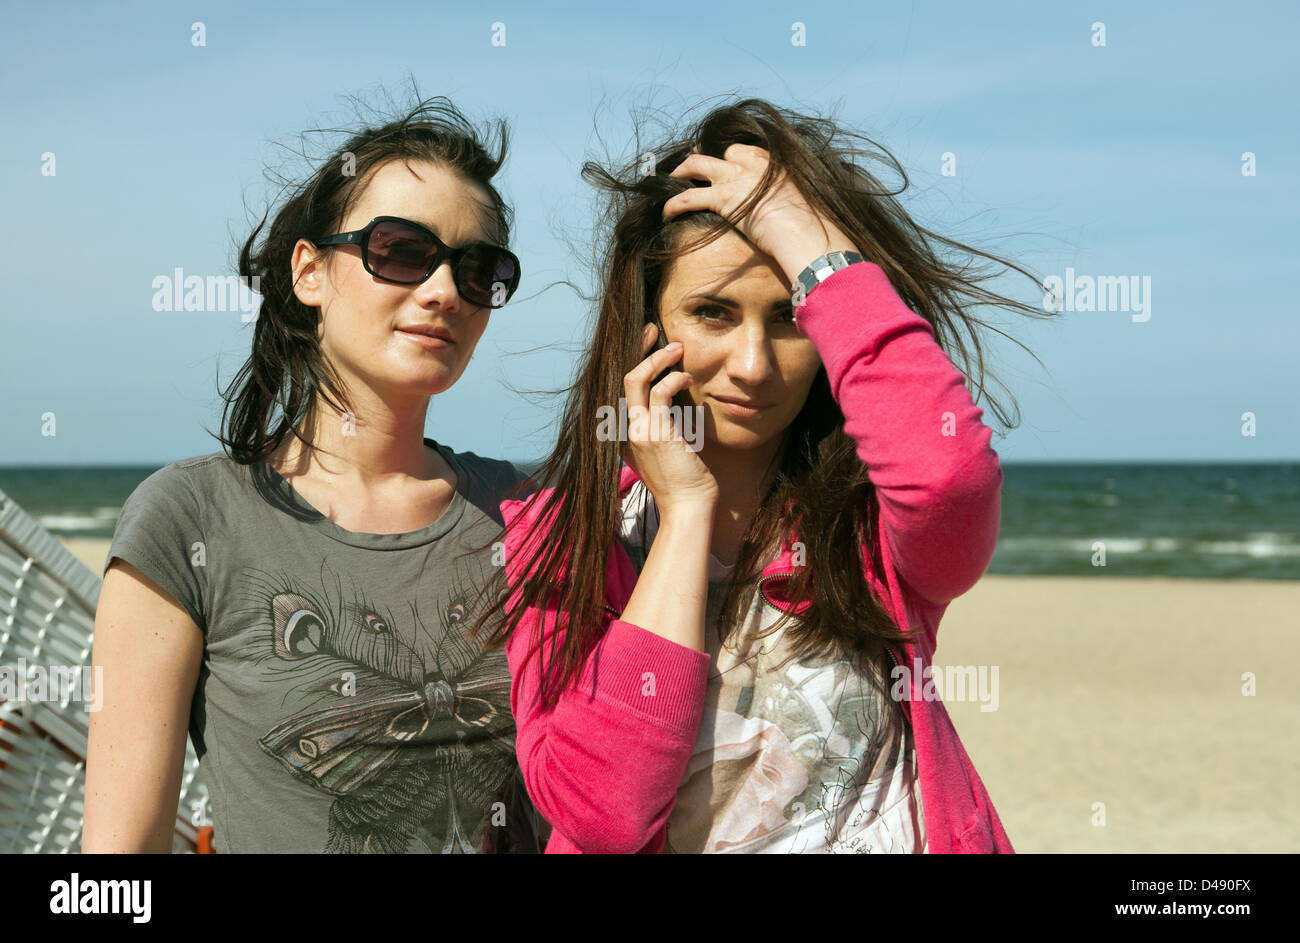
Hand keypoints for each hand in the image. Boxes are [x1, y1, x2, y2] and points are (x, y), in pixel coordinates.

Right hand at [620, 323, 717, 514]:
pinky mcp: (655, 432)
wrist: (687, 507)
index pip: (625, 388)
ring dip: (658, 358)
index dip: (634, 361)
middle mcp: (625, 429)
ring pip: (637, 379)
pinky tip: (687, 377)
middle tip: (653, 329)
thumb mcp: (669, 449)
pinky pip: (660, 393)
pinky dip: (674, 379)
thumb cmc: (685, 481)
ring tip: (678, 347)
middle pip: (624, 377)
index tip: (647, 342)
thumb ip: (664, 426)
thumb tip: (675, 404)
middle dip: (638, 348)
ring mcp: (637, 430)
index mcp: (626, 432)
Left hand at [663, 143, 861, 287]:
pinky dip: (673, 205)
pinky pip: (689, 197)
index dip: (729, 157)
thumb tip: (788, 216)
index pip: (743, 151)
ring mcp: (737, 177)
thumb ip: (785, 200)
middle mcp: (753, 163)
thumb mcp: (798, 204)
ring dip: (680, 172)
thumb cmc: (808, 226)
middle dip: (702, 157)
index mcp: (773, 162)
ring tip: (669, 183)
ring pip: (696, 164)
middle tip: (689, 168)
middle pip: (719, 151)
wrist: (806, 233)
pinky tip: (665, 214)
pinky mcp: (724, 197)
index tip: (721, 164)